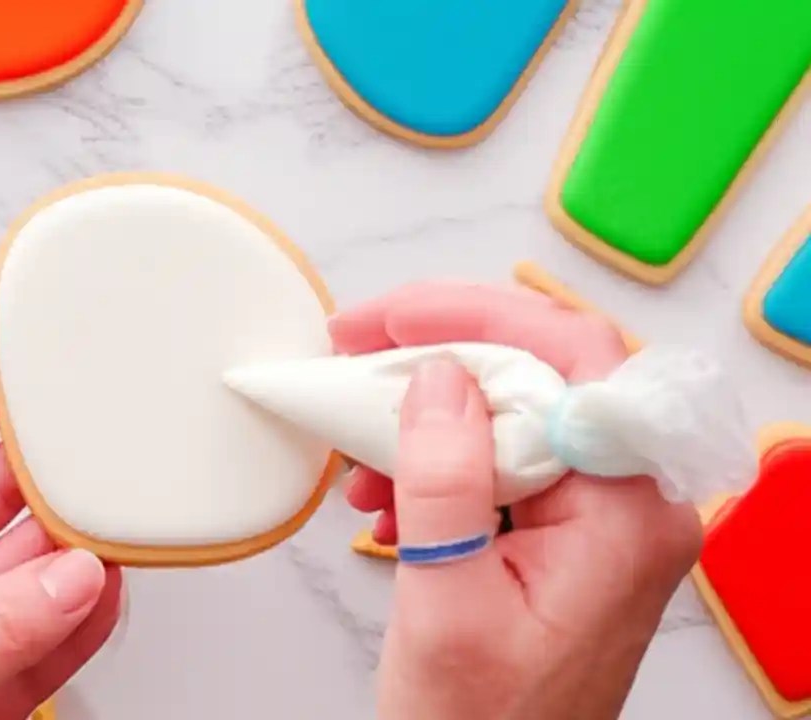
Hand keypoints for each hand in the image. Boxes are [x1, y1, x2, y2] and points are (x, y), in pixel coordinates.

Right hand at [332, 283, 702, 719]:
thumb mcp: (446, 602)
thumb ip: (445, 480)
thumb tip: (438, 377)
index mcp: (624, 517)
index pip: (576, 361)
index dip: (481, 316)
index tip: (395, 316)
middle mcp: (628, 506)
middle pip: (543, 375)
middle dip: (441, 357)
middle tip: (360, 349)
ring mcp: (598, 519)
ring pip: (513, 411)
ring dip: (428, 416)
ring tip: (361, 447)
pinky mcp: (564, 533)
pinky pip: (501, 457)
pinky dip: (436, 459)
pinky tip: (387, 494)